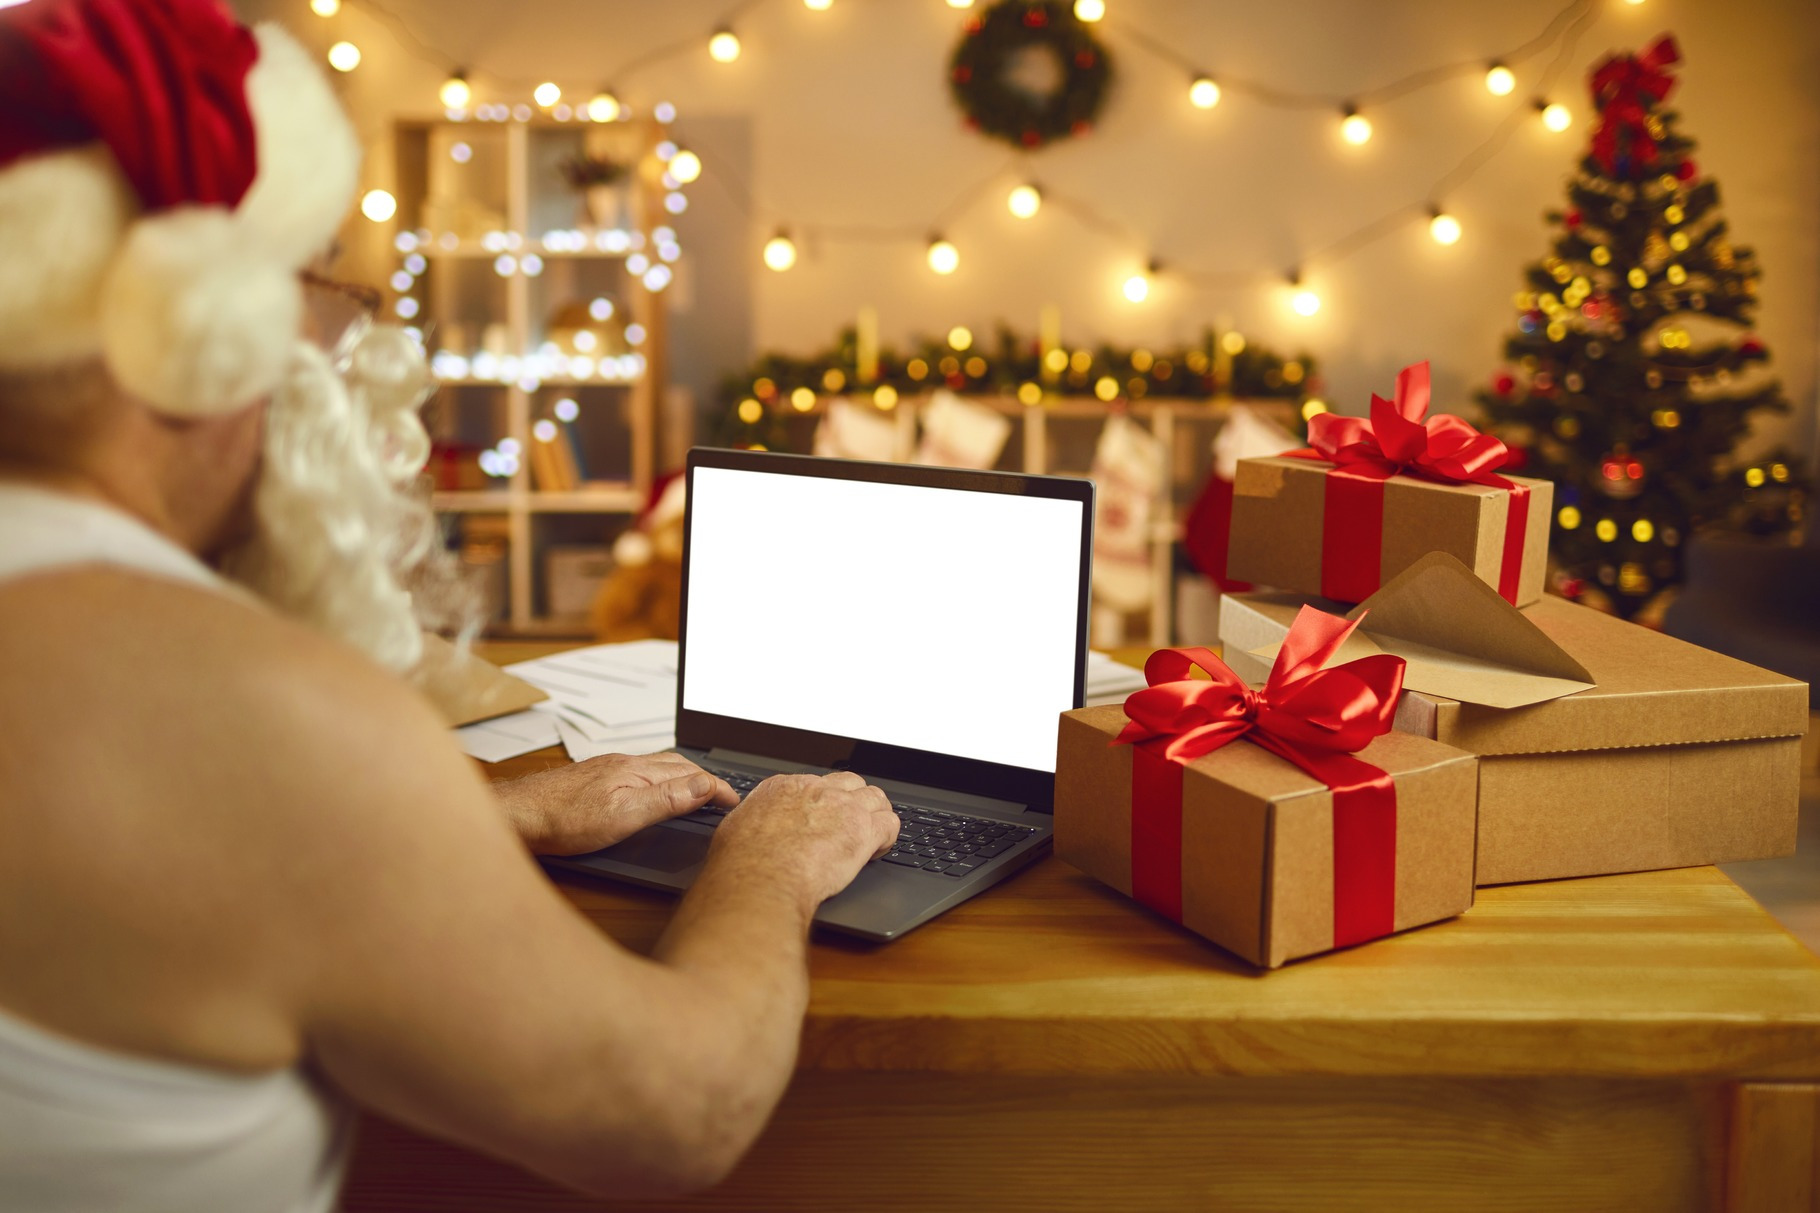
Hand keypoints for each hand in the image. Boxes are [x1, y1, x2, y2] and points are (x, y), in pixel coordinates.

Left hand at [494, 753, 737, 855]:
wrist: (517, 816)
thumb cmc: (561, 820)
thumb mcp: (623, 817)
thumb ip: (666, 800)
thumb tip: (704, 786)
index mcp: (636, 771)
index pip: (691, 775)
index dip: (717, 788)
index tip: (734, 802)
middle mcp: (624, 764)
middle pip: (677, 765)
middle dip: (705, 777)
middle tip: (723, 796)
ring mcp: (608, 770)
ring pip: (657, 768)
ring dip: (683, 777)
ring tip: (697, 791)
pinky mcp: (594, 779)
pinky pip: (639, 773)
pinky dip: (660, 781)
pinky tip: (653, 792)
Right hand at [707, 772, 899, 909]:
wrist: (762, 880)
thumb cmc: (743, 864)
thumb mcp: (736, 830)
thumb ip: (752, 822)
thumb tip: (748, 829)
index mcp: (785, 788)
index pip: (818, 784)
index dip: (826, 803)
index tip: (826, 819)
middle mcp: (816, 790)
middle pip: (850, 784)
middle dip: (854, 803)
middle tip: (852, 826)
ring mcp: (843, 807)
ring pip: (876, 798)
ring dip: (876, 817)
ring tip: (871, 838)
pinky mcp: (863, 830)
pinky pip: (890, 824)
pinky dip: (887, 838)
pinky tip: (876, 851)